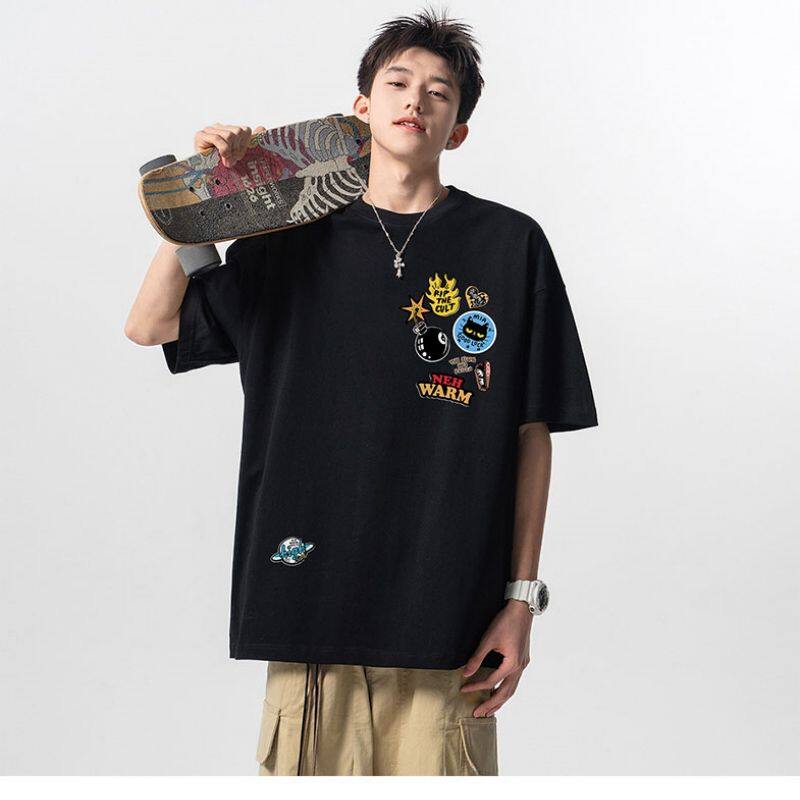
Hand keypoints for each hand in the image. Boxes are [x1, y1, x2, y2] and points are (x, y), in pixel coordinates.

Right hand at [193, 123, 266, 167]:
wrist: (205, 176)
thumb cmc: (223, 166)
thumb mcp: (240, 155)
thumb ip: (251, 142)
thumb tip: (262, 127)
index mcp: (229, 130)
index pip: (245, 130)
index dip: (245, 145)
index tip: (240, 157)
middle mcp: (219, 127)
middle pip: (238, 132)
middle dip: (238, 149)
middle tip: (233, 160)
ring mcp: (209, 130)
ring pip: (229, 135)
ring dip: (230, 151)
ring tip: (227, 161)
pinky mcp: (200, 136)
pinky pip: (217, 138)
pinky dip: (223, 150)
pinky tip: (222, 158)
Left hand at [460, 600, 532, 716]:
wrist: (522, 609)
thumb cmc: (505, 622)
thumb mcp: (488, 639)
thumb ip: (477, 658)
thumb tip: (465, 673)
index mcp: (511, 664)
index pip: (491, 682)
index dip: (476, 687)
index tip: (463, 689)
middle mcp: (520, 667)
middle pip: (505, 694)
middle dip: (491, 705)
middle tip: (478, 714)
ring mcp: (523, 664)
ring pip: (512, 689)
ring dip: (500, 700)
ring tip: (489, 710)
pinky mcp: (523, 659)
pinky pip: (515, 680)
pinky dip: (507, 689)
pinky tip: (500, 690)